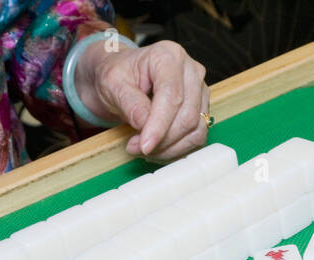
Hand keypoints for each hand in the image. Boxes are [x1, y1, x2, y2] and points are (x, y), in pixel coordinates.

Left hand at [75, 38, 208, 161]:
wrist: (123, 78)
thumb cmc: (118, 75)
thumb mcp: (112, 83)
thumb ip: (129, 102)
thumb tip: (144, 124)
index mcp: (168, 56)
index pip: (171, 95)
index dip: (159, 125)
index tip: (144, 146)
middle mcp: (190, 70)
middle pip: (187, 115)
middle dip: (162, 140)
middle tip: (135, 148)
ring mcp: (200, 90)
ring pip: (195, 129)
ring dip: (169, 148)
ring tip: (142, 148)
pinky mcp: (201, 109)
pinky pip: (196, 137)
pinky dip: (176, 149)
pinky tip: (157, 149)